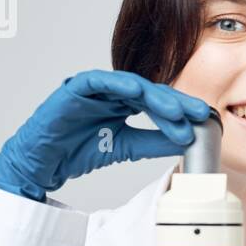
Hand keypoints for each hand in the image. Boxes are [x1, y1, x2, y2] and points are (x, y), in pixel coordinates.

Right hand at [0, 69, 210, 200]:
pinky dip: (117, 83)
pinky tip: (136, 91)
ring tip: (175, 110)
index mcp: (124, 103)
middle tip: (197, 114)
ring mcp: (94, 88)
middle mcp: (112, 92)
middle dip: (175, 103)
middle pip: (150, 91)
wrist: (42, 164)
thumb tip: (186, 140)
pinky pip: (97, 81)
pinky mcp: (74, 88)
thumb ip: (154, 142)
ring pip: (129, 85)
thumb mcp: (126, 148)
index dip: (181, 110)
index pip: (159, 102)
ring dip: (154, 96)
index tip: (204, 120)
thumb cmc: (76, 151)